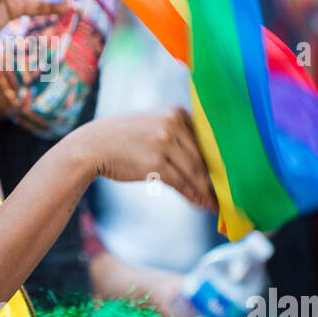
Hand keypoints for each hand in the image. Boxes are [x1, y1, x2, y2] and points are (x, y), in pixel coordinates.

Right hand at [70, 108, 218, 211]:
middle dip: (212, 179)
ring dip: (205, 191)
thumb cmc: (123, 138)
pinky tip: (200, 204)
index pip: (204, 140)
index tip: (225, 176)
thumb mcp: (152, 125)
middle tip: (222, 194)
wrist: (92, 146)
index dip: (216, 161)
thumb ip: (178, 136)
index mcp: (175, 112)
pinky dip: (193, 196)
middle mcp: (172, 124)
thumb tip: (204, 163)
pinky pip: (182, 183)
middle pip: (201, 157)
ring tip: (212, 203)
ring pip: (194, 172)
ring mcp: (164, 143)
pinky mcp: (155, 163)